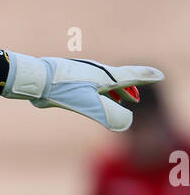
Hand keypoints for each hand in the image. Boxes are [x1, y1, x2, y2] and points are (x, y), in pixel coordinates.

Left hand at [4, 54, 163, 131]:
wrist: (36, 80)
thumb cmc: (62, 90)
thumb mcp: (89, 105)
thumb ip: (110, 114)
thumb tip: (128, 123)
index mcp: (104, 76)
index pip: (130, 76)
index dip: (145, 77)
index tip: (159, 75)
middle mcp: (96, 71)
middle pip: (119, 78)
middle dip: (130, 87)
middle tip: (135, 98)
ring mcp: (83, 73)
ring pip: (105, 82)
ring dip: (115, 91)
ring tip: (120, 100)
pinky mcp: (70, 79)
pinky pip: (92, 85)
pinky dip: (100, 92)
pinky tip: (93, 98)